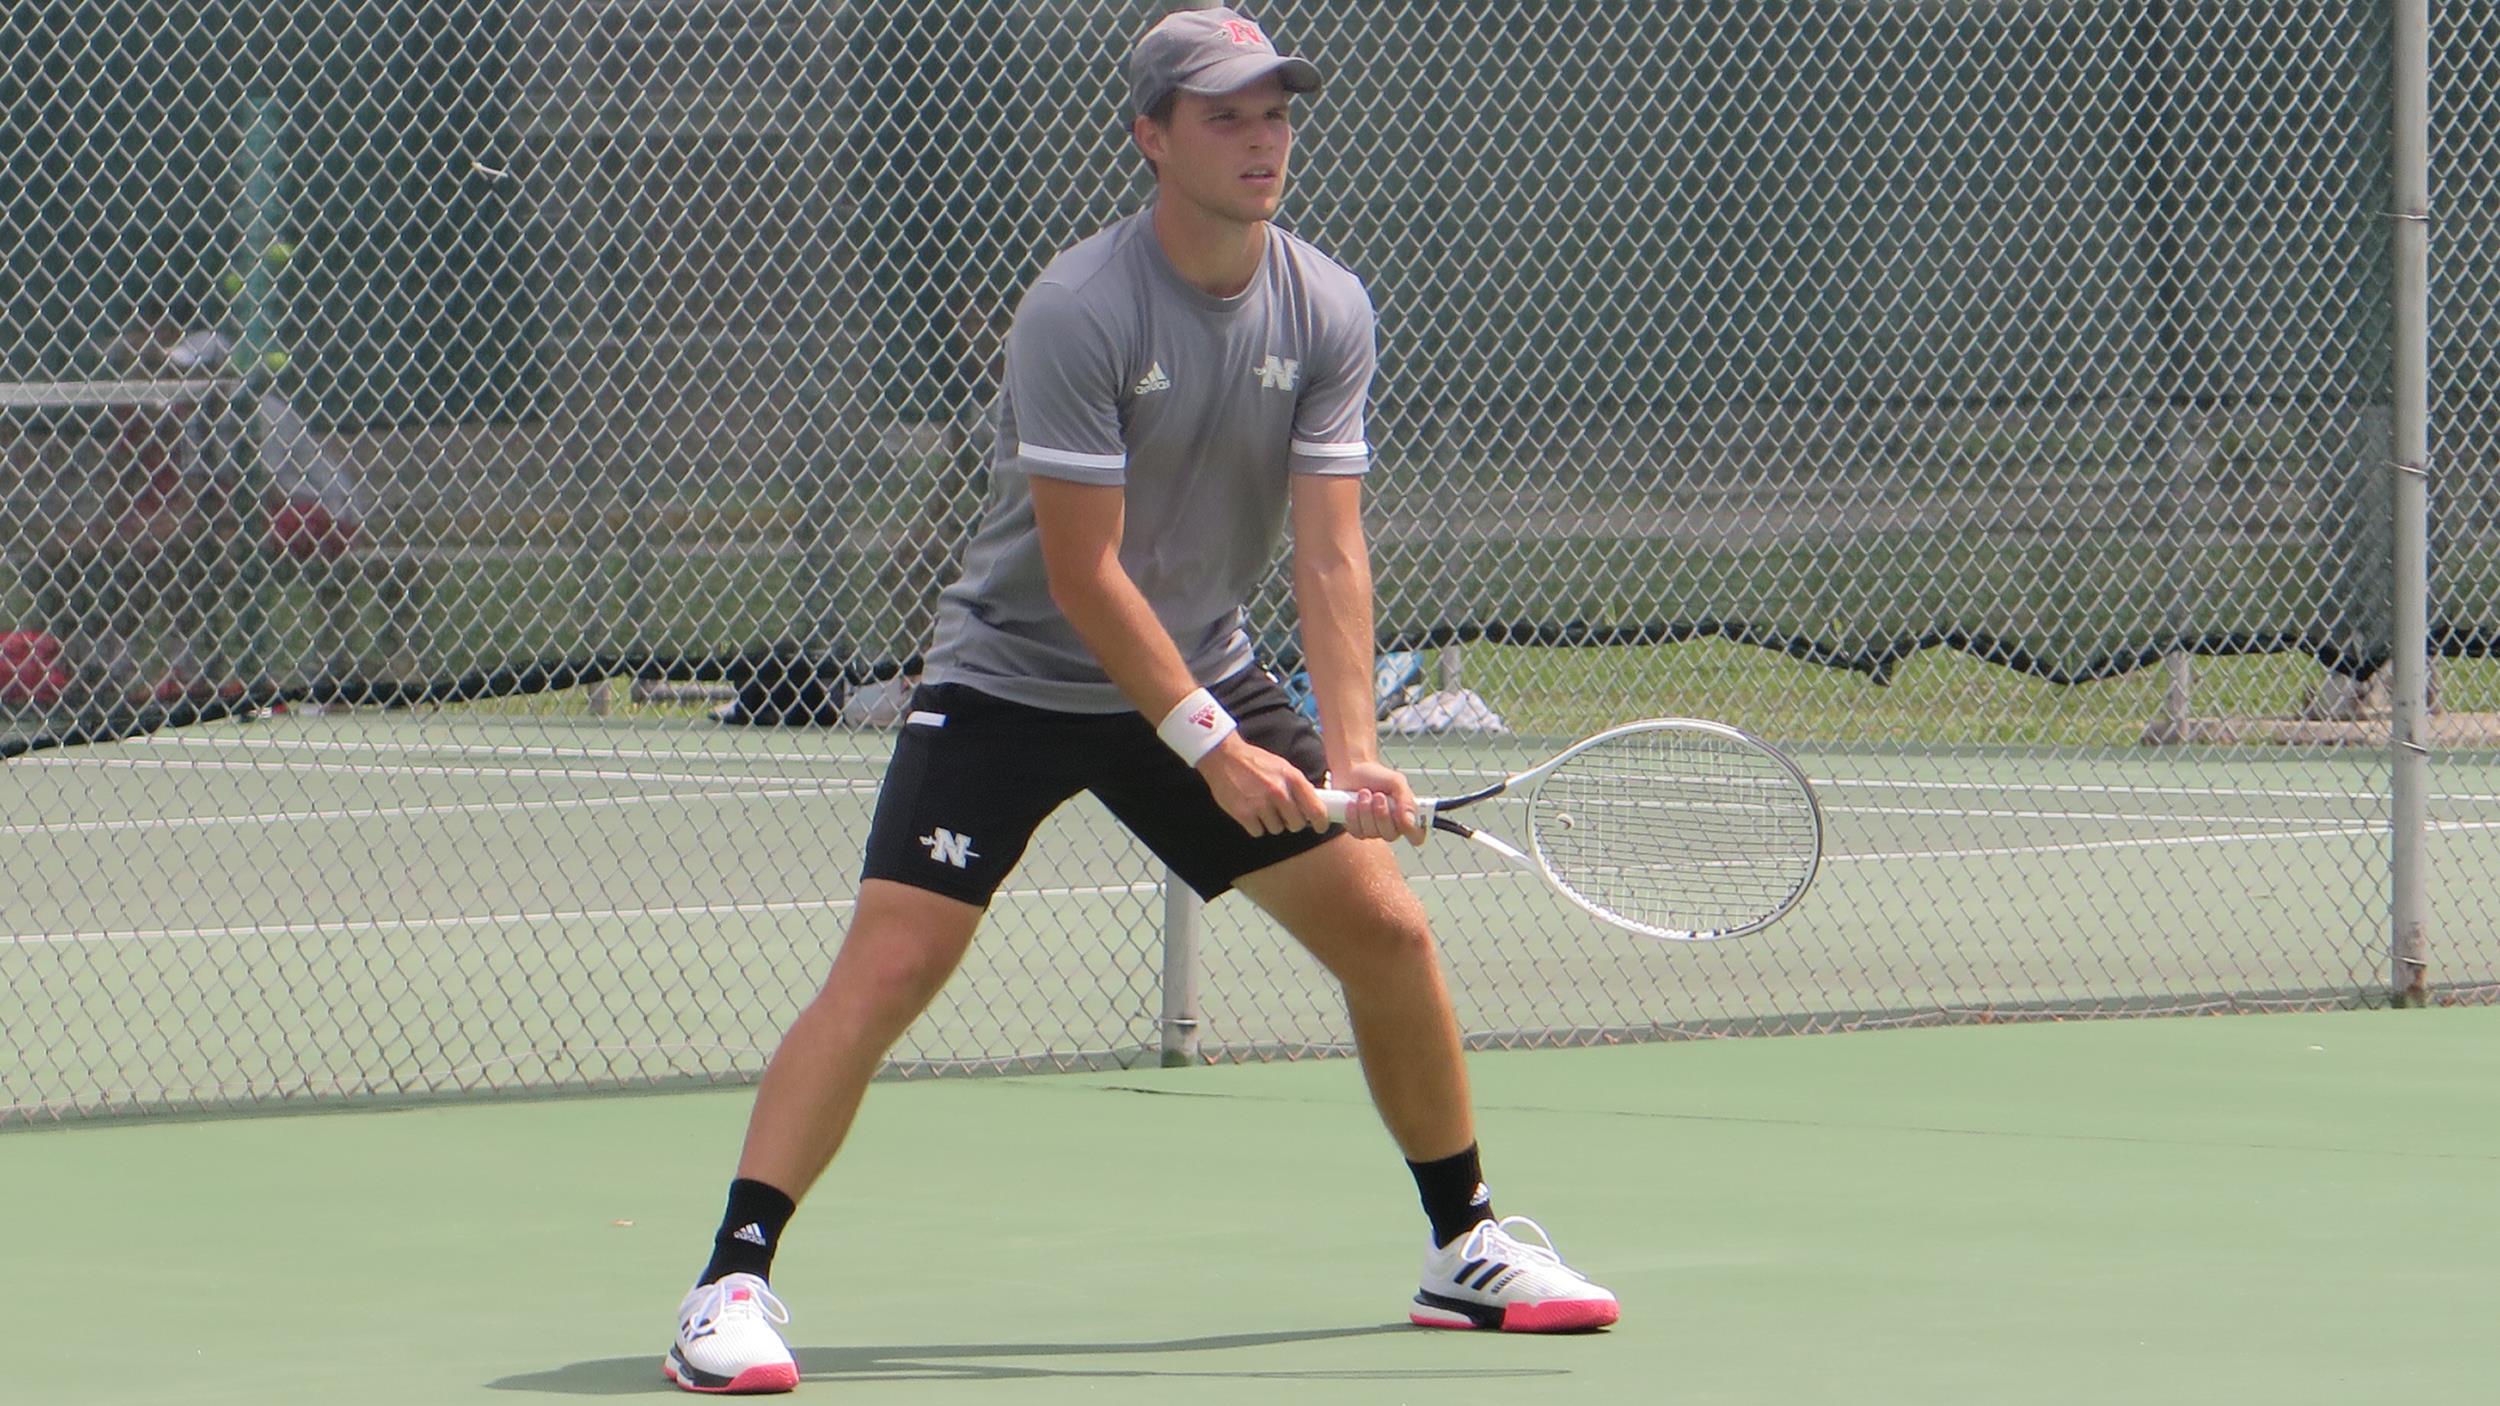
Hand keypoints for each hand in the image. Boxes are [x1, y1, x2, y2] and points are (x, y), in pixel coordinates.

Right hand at [1197, 735, 1330, 836]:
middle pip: (1296, 824)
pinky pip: (1258, 832)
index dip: (1321, 822)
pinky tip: (1251, 812)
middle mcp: (1279, 792)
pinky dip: (1255, 826)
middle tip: (1283, 814)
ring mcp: (1261, 804)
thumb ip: (1297, 786)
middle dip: (1291, 822)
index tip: (1320, 827)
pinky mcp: (1244, 814)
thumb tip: (1312, 807)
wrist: (1224, 756)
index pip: (1316, 809)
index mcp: (1292, 778)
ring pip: (1277, 829)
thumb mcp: (1282, 767)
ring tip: (1262, 808)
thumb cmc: (1255, 762)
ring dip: (1271, 823)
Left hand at [1329, 759, 1427, 844]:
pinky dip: (1353, 815)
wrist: (1352, 770)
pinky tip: (1352, 802)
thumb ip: (1406, 800)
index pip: (1416, 836)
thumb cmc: (1376, 776)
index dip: (1411, 831)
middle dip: (1381, 814)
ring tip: (1363, 792)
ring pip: (1371, 832)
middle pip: (1390, 835)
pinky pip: (1356, 831)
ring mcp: (1373, 830)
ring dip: (1365, 811)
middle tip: (1377, 795)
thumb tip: (1410, 821)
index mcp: (1406, 816)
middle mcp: (1391, 826)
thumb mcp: (1396, 782)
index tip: (1400, 815)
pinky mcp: (1357, 829)